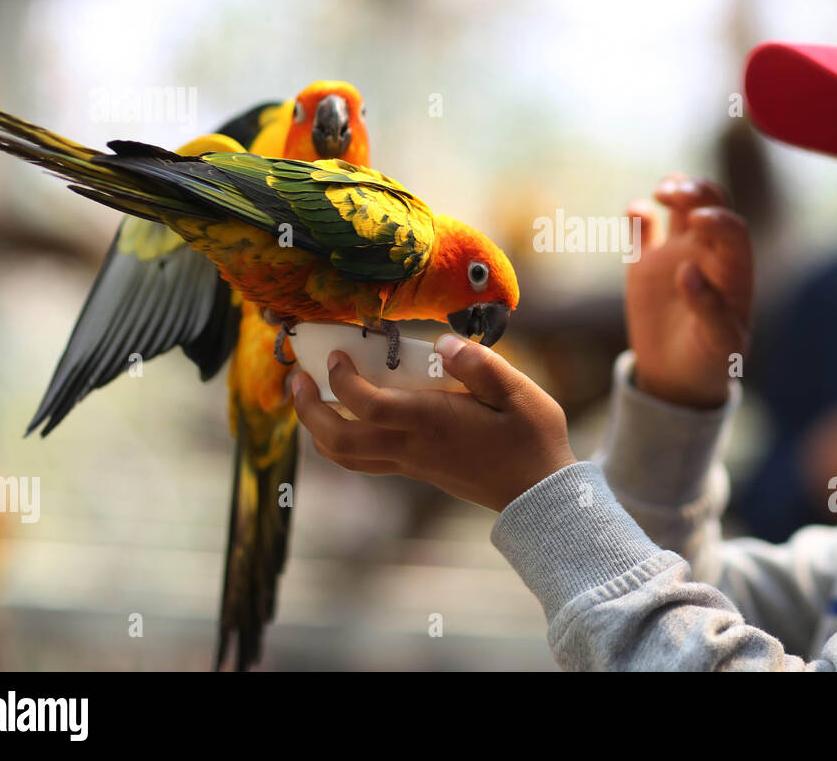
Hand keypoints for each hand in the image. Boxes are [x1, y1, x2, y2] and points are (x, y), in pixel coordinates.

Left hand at [291, 334, 575, 512]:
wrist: (537, 494)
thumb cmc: (531, 439)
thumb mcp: (518, 393)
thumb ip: (480, 366)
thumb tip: (443, 343)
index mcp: (431, 422)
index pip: (367, 404)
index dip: (342, 379)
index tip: (336, 354)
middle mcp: (411, 446)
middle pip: (338, 438)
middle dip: (309, 409)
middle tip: (299, 378)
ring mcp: (410, 462)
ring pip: (344, 455)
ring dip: (318, 427)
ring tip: (312, 396)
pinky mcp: (416, 470)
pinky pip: (362, 459)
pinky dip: (341, 439)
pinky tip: (350, 415)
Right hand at [625, 174, 752, 408]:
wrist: (679, 378)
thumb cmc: (711, 361)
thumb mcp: (720, 345)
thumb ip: (710, 310)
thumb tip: (688, 271)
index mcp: (733, 271)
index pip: (733, 231)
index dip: (719, 219)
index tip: (699, 221)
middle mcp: (708, 253)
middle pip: (711, 205)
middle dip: (698, 192)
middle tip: (675, 193)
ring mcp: (676, 254)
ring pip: (681, 207)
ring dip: (675, 189)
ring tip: (662, 192)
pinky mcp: (645, 263)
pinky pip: (642, 228)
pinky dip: (638, 215)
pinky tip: (636, 212)